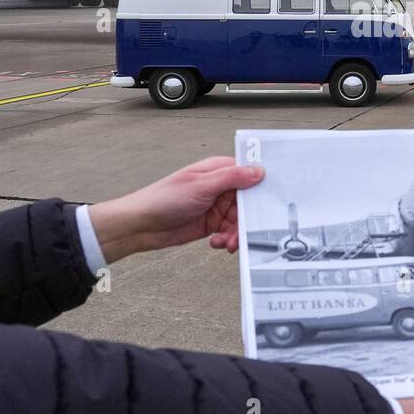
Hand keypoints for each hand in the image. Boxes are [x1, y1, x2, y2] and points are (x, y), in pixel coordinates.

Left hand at [87, 157, 263, 262]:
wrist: (141, 226)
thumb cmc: (163, 199)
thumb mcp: (201, 186)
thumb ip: (232, 178)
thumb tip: (259, 170)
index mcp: (218, 170)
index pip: (249, 173)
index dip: (261, 185)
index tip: (272, 199)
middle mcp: (219, 187)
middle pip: (248, 201)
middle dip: (248, 219)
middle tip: (245, 232)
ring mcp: (216, 206)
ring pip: (240, 220)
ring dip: (237, 233)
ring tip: (227, 243)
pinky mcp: (211, 224)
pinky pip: (229, 232)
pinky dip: (227, 240)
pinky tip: (216, 243)